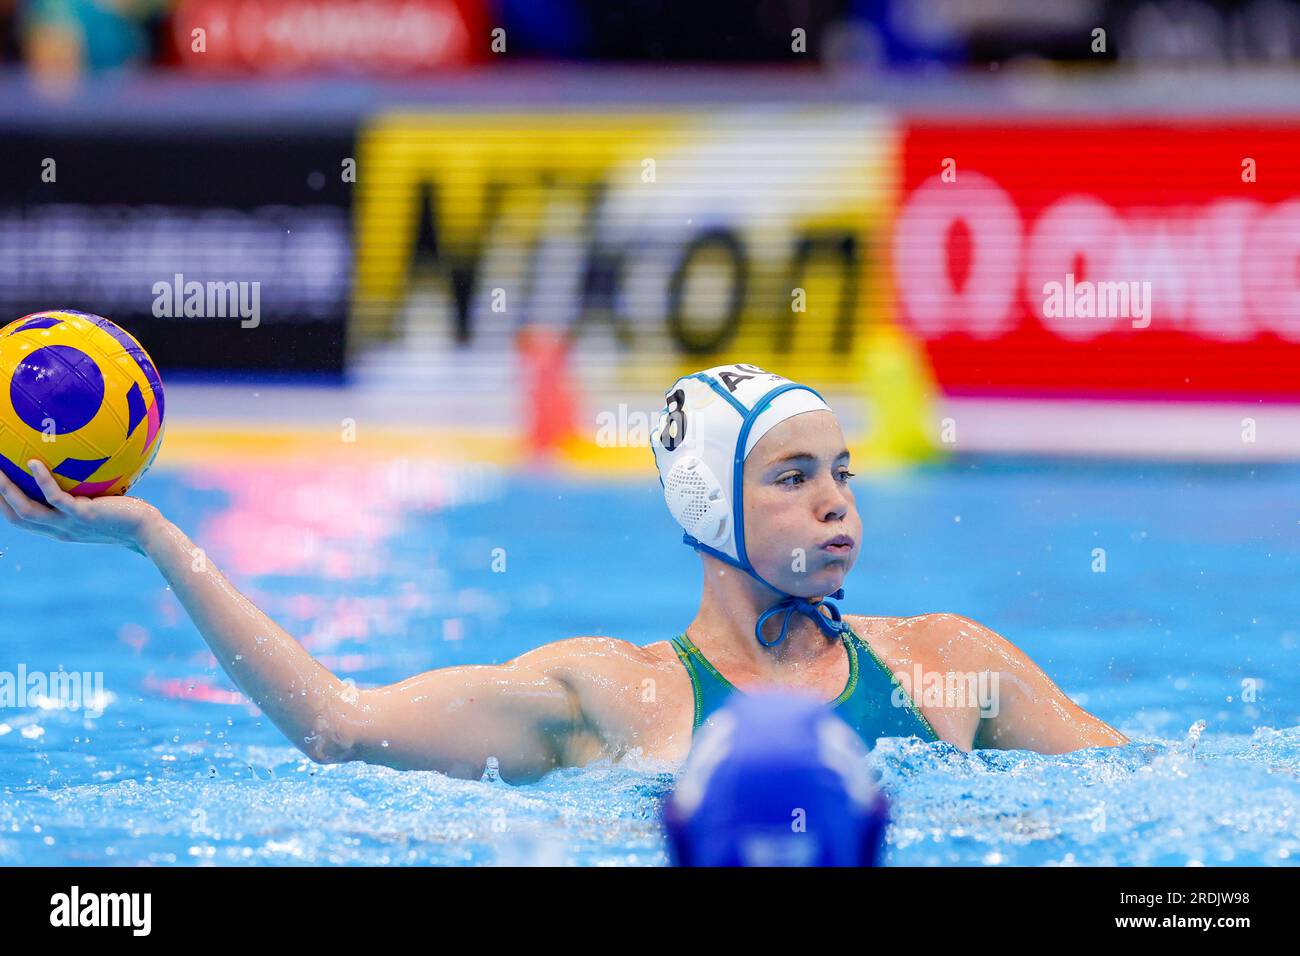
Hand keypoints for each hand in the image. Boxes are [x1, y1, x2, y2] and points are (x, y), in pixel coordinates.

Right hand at [0, 459, 160, 555]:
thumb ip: (84, 491)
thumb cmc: (127, 515)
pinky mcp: (83, 516)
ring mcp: (69, 524)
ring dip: (7, 490)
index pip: (22, 519)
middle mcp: (58, 529)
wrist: (147, 531)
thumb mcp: (99, 504)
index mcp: (58, 528)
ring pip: (27, 510)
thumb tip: (82, 463)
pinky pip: (55, 497)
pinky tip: (32, 462)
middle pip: (15, 516)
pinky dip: (41, 480)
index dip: (3, 504)